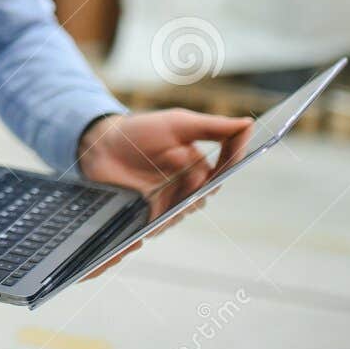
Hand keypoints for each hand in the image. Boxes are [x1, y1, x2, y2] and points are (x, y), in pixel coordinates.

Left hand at [78, 109, 252, 217]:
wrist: (100, 147)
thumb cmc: (140, 133)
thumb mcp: (178, 124)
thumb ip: (213, 127)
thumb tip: (248, 124)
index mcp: (199, 168)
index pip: (224, 170)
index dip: (230, 162)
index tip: (232, 155)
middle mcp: (188, 189)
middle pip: (205, 194)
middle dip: (198, 182)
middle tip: (185, 167)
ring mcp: (169, 205)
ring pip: (185, 210)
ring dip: (178, 196)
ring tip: (165, 177)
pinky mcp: (149, 218)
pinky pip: (163, 224)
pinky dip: (160, 215)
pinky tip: (149, 201)